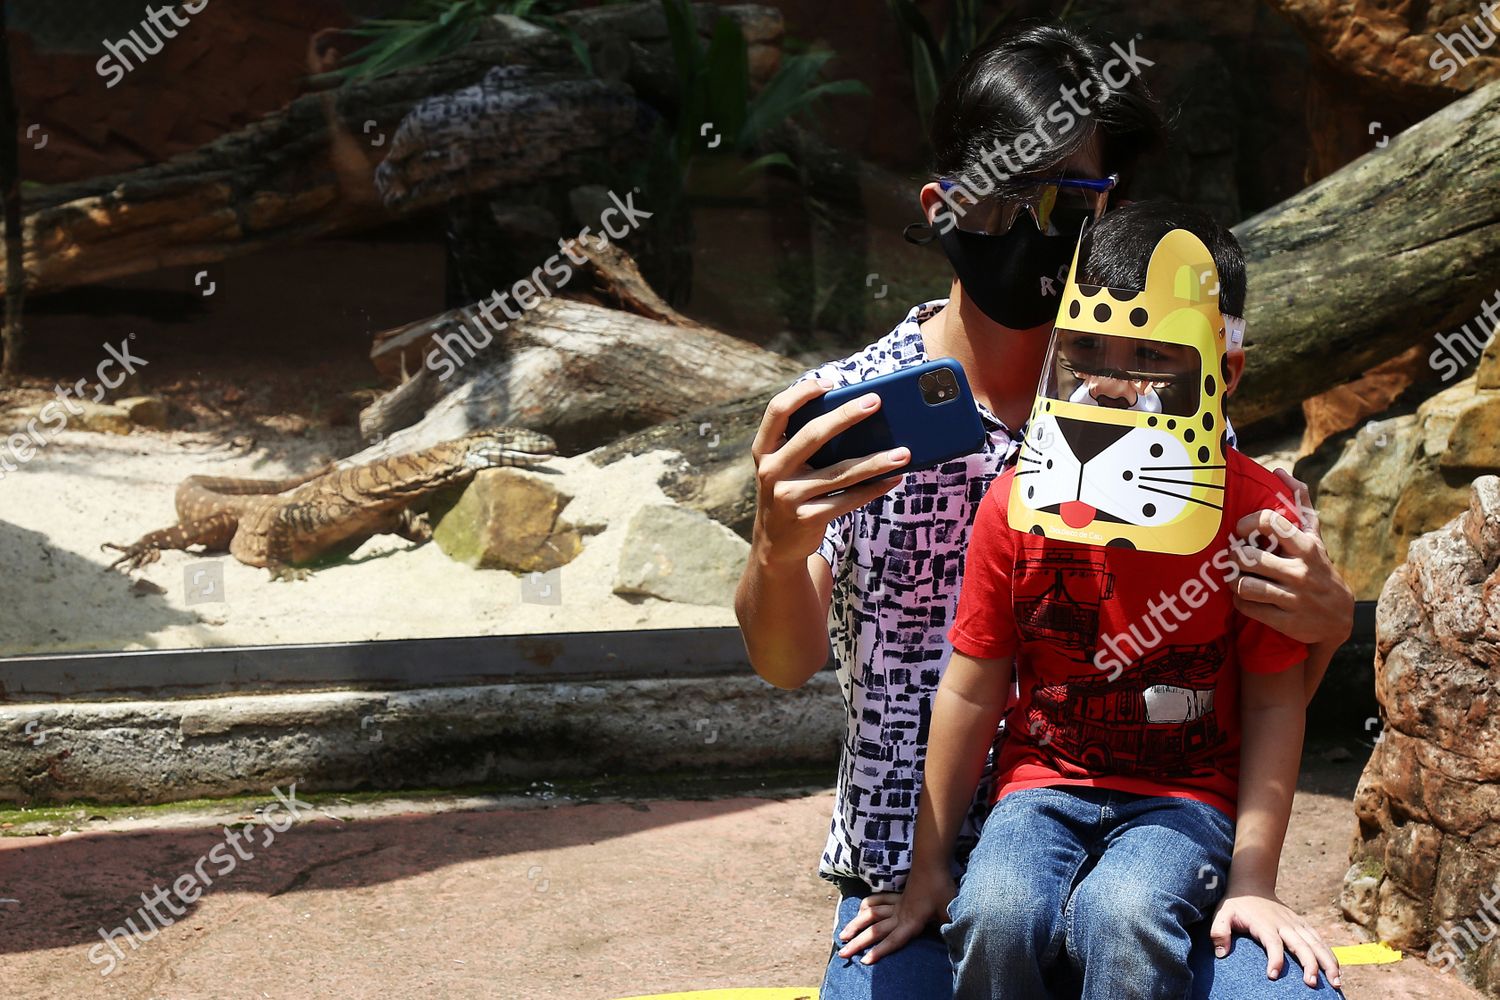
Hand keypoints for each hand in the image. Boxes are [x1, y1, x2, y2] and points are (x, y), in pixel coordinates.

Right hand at [748, 378, 910, 566]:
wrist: (776, 544)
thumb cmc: (791, 490)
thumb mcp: (786, 466)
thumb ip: (805, 443)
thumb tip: (856, 415)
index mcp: (765, 450)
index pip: (777, 411)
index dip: (801, 393)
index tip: (830, 382)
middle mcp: (771, 471)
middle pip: (812, 435)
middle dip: (846, 416)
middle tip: (875, 402)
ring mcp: (787, 496)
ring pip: (839, 473)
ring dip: (875, 460)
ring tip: (903, 451)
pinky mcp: (807, 518)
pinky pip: (848, 500)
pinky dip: (873, 488)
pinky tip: (893, 478)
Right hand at [836, 872, 955, 964]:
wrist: (931, 863)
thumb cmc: (941, 887)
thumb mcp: (948, 909)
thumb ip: (948, 925)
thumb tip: (954, 937)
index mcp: (911, 922)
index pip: (893, 940)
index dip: (879, 951)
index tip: (864, 960)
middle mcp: (899, 915)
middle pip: (875, 931)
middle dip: (858, 943)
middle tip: (842, 953)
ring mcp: (896, 905)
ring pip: (871, 915)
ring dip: (856, 925)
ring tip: (843, 935)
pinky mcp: (897, 896)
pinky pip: (877, 901)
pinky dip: (866, 906)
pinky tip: (860, 910)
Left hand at [1210, 891, 1340, 988]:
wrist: (1252, 885)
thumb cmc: (1235, 905)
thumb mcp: (1221, 914)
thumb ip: (1219, 931)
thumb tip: (1221, 953)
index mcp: (1264, 924)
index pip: (1272, 943)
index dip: (1274, 959)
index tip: (1273, 975)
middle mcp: (1284, 924)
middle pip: (1300, 944)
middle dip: (1309, 964)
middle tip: (1312, 983)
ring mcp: (1296, 923)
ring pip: (1316, 943)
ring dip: (1327, 962)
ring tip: (1335, 983)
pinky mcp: (1303, 924)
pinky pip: (1319, 940)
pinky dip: (1330, 954)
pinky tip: (1337, 970)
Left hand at [1230, 468, 1352, 647]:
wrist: (1339, 619)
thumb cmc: (1319, 568)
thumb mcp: (1314, 538)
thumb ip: (1299, 505)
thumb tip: (1281, 472)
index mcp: (1307, 546)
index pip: (1271, 523)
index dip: (1247, 522)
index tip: (1240, 529)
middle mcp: (1301, 571)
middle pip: (1250, 557)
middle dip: (1234, 557)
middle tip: (1233, 557)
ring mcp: (1294, 598)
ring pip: (1245, 584)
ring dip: (1232, 580)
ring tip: (1233, 576)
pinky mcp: (1286, 621)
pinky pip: (1248, 607)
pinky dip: (1239, 601)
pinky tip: (1243, 596)